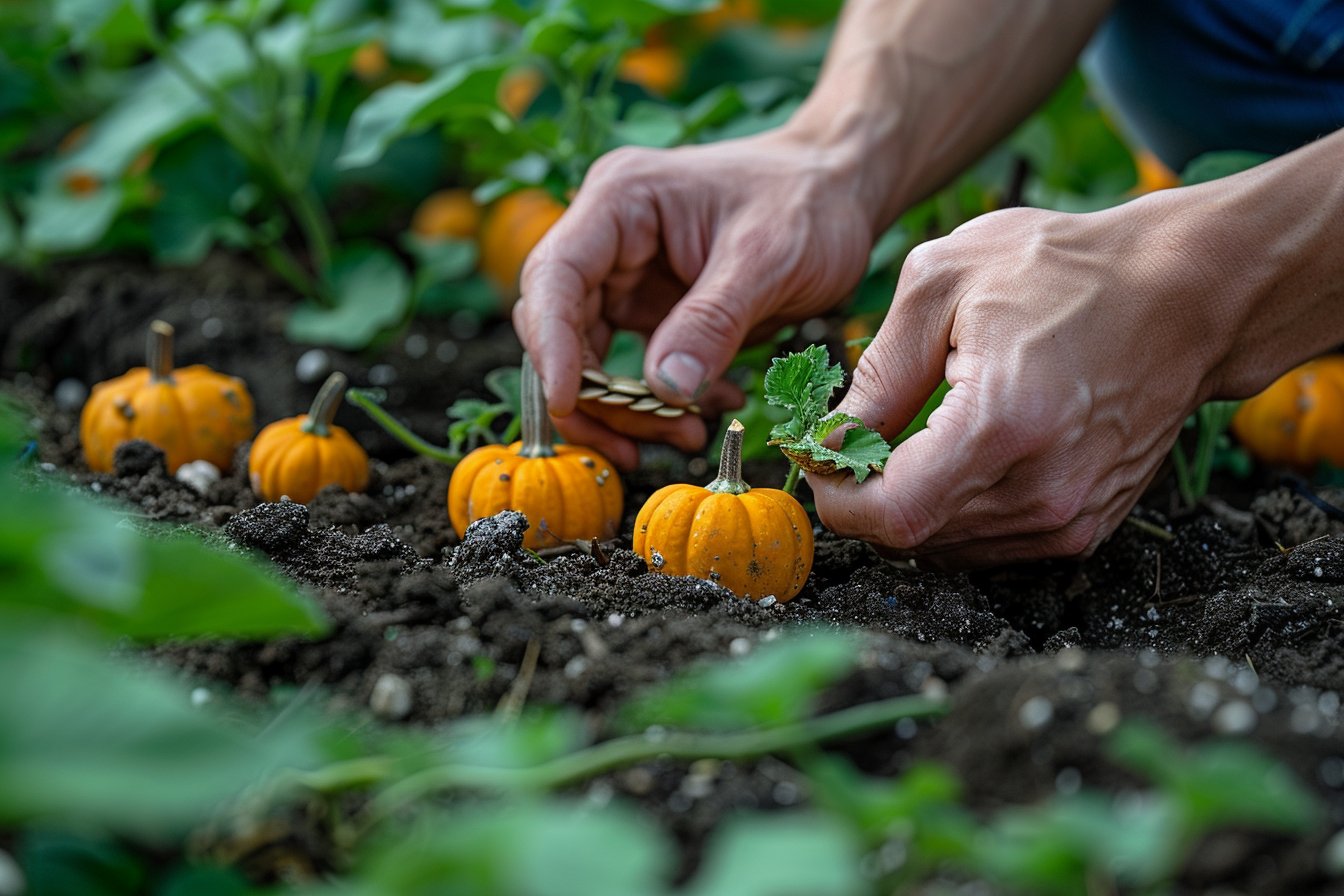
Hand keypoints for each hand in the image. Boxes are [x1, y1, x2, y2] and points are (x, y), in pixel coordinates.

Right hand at [513, 129, 877, 468]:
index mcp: (620, 200)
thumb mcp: (768, 259)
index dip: (551, 343)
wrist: (841, 191)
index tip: (567, 401)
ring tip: (689, 434)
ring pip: (590, 358)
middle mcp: (608, 237)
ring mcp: (626, 276)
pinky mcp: (651, 310)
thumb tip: (664, 388)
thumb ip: (712, 321)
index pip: (554, 276)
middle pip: (561, 328)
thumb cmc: (809, 201)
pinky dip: (661, 402)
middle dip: (595, 394)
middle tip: (643, 442)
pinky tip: (707, 411)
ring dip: (628, 409)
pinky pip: (633, 368)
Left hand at [808, 196, 1238, 566]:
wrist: (1186, 292)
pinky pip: (989, 543)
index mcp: (1002, 425)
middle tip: (850, 442)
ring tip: (903, 442)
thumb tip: (829, 438)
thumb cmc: (1064, 271)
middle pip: (912, 537)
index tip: (819, 459)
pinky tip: (953, 457)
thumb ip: (878, 371)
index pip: (891, 516)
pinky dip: (953, 513)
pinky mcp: (1085, 525)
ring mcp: (1070, 516)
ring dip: (907, 507)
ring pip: (946, 547)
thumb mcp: (943, 282)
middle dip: (863, 498)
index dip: (838, 499)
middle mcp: (1043, 489)